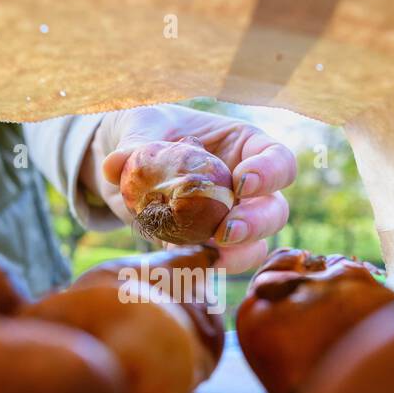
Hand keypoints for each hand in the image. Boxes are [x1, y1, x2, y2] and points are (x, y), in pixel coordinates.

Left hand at [87, 105, 296, 273]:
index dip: (270, 173)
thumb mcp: (141, 125)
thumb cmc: (147, 130)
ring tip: (215, 252)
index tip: (241, 182)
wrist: (125, 165)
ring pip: (257, 243)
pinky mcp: (206, 245)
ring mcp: (230, 220)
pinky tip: (191, 267)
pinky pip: (221, 262)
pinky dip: (209, 266)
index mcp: (244, 146)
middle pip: (275, 208)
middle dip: (256, 222)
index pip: (278, 159)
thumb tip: (115, 166)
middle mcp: (247, 187)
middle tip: (225, 230)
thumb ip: (136, 143)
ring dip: (242, 252)